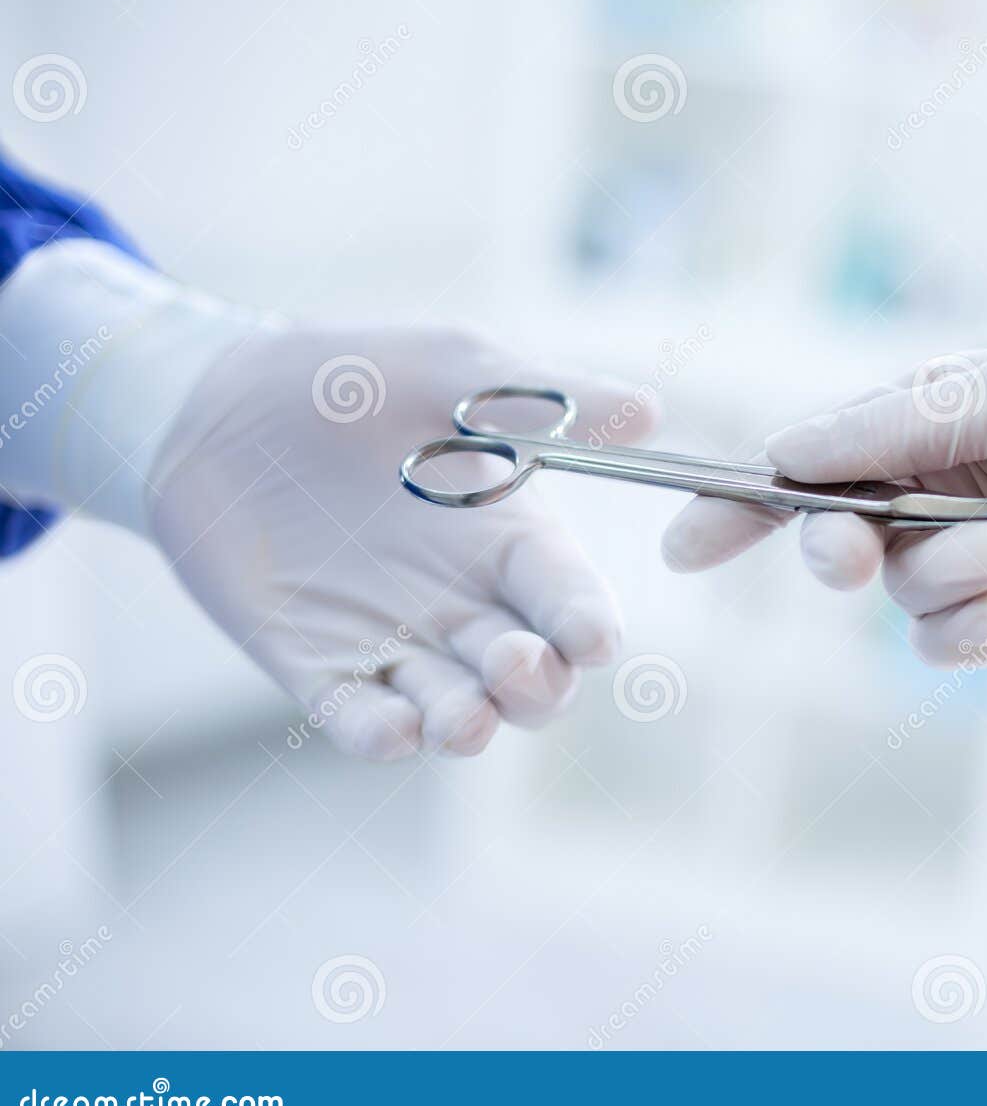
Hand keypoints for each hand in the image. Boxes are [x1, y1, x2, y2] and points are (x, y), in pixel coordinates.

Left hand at [150, 324, 655, 758]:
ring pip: (456, 710)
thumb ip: (542, 395)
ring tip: (461, 718)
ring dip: (469, 725)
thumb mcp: (451, 369)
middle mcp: (466, 602)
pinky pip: (359, 720)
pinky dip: (382, 737)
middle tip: (515, 660)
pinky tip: (392, 731)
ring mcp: (393, 640)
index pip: (570, 597)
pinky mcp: (318, 665)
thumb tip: (649, 411)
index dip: (588, 623)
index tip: (595, 638)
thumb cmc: (351, 378)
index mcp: (512, 538)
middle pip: (531, 677)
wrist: (217, 404)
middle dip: (536, 685)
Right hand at [662, 348, 986, 671]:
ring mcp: (968, 566)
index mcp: (924, 427)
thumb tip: (784, 450)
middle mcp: (933, 497)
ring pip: (894, 591)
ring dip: (932, 574)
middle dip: (827, 546)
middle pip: (833, 535)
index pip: (811, 463)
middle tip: (846, 552)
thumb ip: (893, 423)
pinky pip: (944, 644)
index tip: (685, 541)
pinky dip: (963, 628)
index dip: (743, 500)